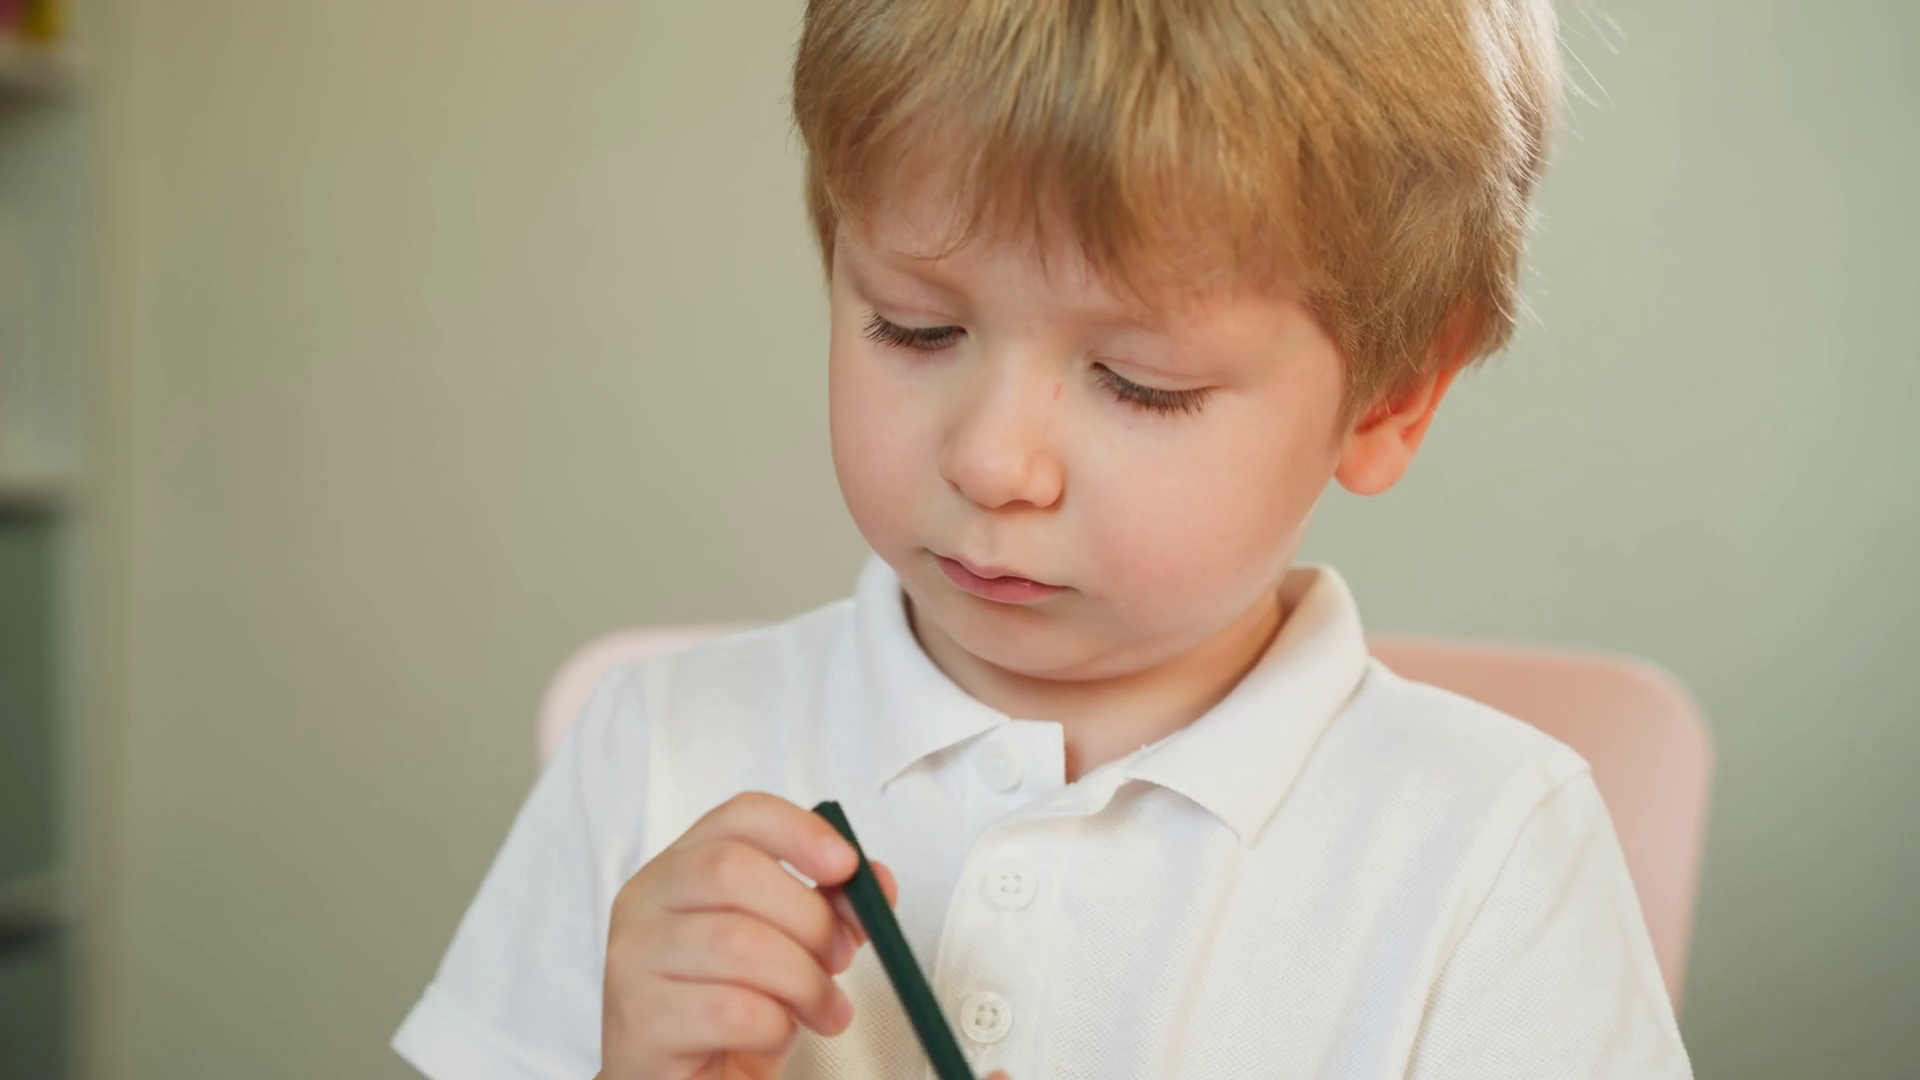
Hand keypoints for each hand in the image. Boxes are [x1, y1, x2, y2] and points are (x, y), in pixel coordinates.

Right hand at [598, 792, 898, 1079]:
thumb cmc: (732, 1008)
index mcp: (681, 867)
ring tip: (822, 1009)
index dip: (799, 831)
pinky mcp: (639, 1021)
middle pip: (732, 871)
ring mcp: (632, 960)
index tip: (846, 864)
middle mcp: (645, 901)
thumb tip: (877, 880)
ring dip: (802, 980)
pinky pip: (728, 1009)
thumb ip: (828, 907)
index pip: (738, 816)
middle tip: (840, 958)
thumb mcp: (788, 947)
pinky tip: (776, 1033)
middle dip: (808, 917)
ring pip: (736, 942)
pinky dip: (773, 1024)